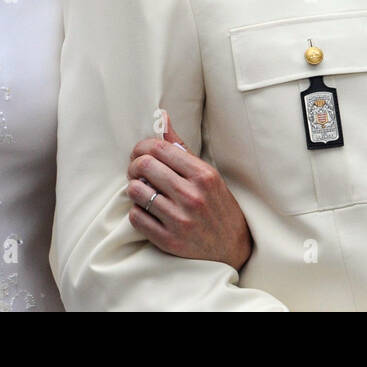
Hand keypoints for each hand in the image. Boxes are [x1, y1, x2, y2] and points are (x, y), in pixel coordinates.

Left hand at [126, 111, 252, 270]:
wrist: (232, 248)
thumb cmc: (217, 206)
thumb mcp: (207, 174)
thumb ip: (180, 147)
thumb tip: (162, 118)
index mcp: (203, 174)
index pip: (159, 148)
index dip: (142, 147)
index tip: (140, 153)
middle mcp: (191, 195)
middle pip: (144, 165)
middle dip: (134, 165)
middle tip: (137, 170)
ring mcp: (180, 219)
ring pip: (136, 191)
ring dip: (134, 188)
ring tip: (142, 190)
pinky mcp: (168, 240)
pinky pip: (136, 217)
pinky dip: (137, 211)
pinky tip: (147, 211)